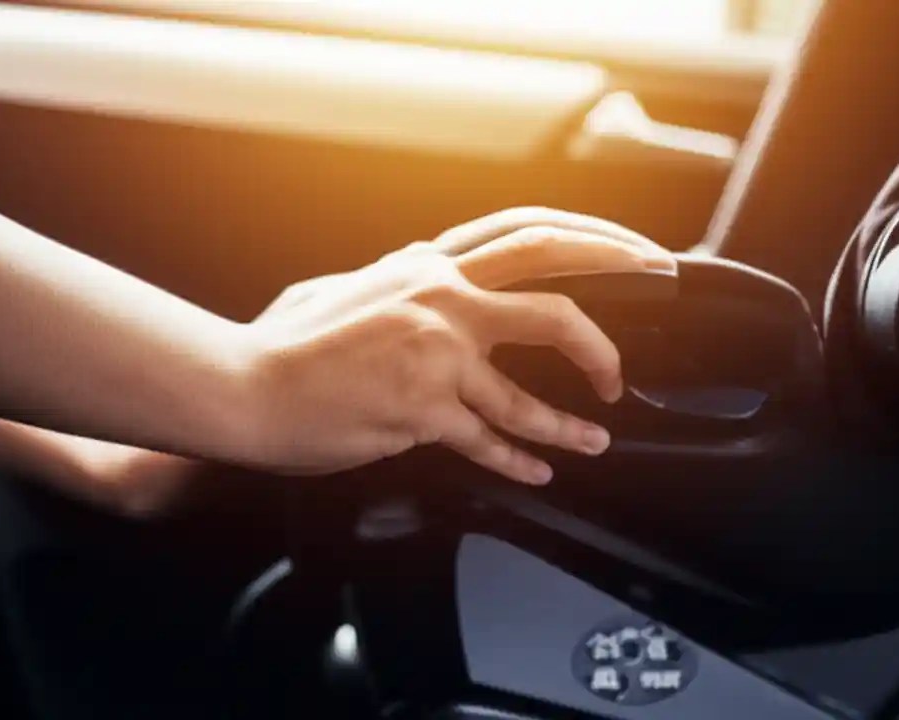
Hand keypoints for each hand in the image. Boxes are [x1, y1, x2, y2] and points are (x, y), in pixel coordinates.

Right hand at [242, 209, 672, 484]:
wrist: (244, 387)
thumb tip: (417, 278)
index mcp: (424, 265)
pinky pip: (488, 441)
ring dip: (572, 419)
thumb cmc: (285, 343)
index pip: (523, 233)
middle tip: (654, 295)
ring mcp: (436, 357)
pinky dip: (520, 459)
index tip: (629, 247)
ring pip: (529, 390)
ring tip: (596, 434)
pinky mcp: (422, 411)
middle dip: (618, 285)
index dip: (588, 235)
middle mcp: (440, 301)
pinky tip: (539, 469)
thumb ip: (393, 283)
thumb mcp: (344, 287)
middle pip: (553, 285)